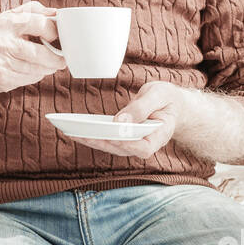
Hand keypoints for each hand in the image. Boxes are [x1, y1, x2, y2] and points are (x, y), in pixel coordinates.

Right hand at [0, 0, 66, 93]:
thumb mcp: (6, 18)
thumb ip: (31, 11)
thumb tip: (55, 13)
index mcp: (4, 23)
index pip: (39, 24)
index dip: (53, 31)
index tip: (57, 36)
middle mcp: (1, 43)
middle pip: (41, 53)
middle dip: (56, 58)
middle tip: (62, 59)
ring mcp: (1, 63)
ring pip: (37, 69)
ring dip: (47, 68)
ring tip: (48, 64)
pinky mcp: (3, 80)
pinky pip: (29, 79)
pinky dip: (35, 76)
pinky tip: (31, 70)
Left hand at [68, 80, 189, 158]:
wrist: (171, 104)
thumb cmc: (166, 98)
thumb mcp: (158, 95)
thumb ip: (141, 108)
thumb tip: (119, 121)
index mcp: (159, 136)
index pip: (143, 148)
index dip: (127, 144)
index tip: (114, 135)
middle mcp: (145, 144)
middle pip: (121, 149)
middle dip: (101, 141)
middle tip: (81, 133)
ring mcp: (133, 143)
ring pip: (111, 147)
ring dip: (92, 140)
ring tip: (72, 130)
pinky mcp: (123, 138)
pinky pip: (107, 140)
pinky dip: (92, 135)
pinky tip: (77, 128)